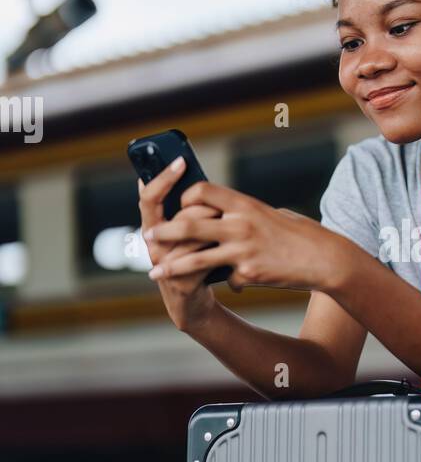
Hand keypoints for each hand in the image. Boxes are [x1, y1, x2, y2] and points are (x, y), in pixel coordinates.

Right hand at [138, 157, 218, 332]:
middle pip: (175, 216)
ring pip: (191, 237)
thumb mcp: (190, 233)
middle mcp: (153, 244)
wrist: (195, 301)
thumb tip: (199, 180)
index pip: (149, 197)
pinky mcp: (180, 281)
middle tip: (220, 210)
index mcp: (152, 226)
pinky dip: (219, 253)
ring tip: (229, 230)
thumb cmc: (195, 260)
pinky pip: (202, 259)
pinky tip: (230, 253)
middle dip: (201, 211)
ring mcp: (164, 264)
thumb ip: (190, 211)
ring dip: (213, 231)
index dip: (162, 178)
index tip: (181, 161)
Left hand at [145, 181, 349, 293]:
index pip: (201, 192)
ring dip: (172, 266)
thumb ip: (244, 213)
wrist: (325, 260)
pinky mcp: (248, 274)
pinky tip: (239, 282)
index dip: (186, 199)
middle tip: (148, 236)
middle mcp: (239, 225)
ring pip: (196, 259)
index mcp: (244, 204)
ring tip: (155, 272)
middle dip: (165, 231)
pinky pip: (227, 278)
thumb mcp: (271, 214)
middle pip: (189, 224)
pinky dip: (230, 281)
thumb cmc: (300, 234)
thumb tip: (221, 213)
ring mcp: (242, 251)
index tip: (179, 207)